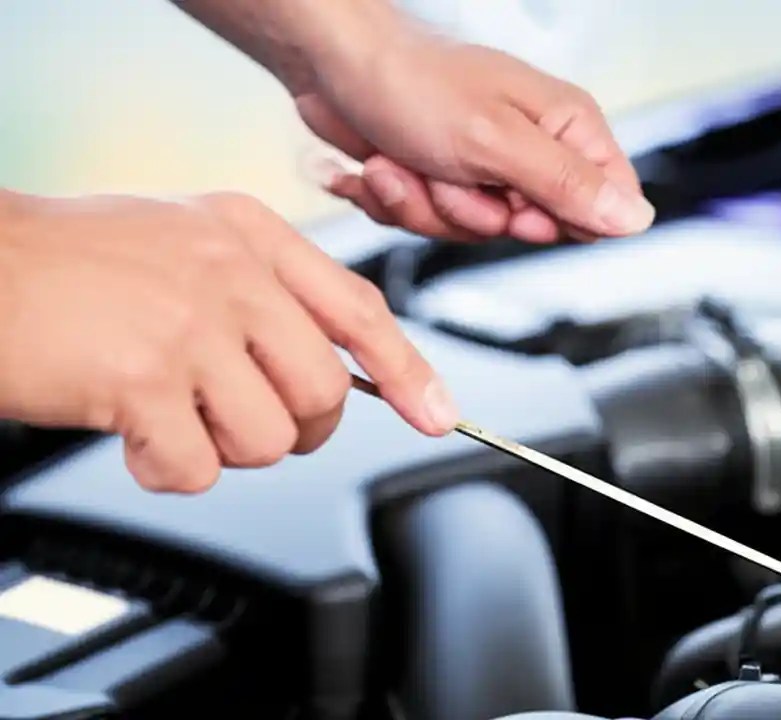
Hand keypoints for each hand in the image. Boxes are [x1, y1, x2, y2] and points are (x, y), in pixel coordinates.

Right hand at [0, 191, 456, 493]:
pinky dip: (167, 469)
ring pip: (268, 437)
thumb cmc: (71, 265)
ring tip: (172, 416)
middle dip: (296, 430)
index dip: (408, 370)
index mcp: (249, 234)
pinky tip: (133, 434)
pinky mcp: (143, 380)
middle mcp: (230, 272)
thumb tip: (333, 367)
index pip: (357, 309)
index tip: (438, 415)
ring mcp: (189, 324)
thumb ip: (260, 290)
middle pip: (324, 392)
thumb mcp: (184, 241)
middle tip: (247, 424)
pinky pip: (198, 468)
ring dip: (223, 450)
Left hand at [296, 19, 653, 243]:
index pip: (606, 203)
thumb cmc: (411, 82)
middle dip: (475, 212)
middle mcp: (531, 148)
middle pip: (532, 228)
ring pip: (473, 231)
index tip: (520, 204)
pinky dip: (398, 201)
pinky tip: (383, 165)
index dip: (561, 220)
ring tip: (407, 160)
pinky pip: (432, 224)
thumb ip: (567, 185)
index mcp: (565, 126)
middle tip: (452, 171)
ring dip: (426, 205)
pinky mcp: (442, 179)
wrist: (330, 65)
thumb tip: (636, 220)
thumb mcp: (496, 142)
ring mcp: (485, 166)